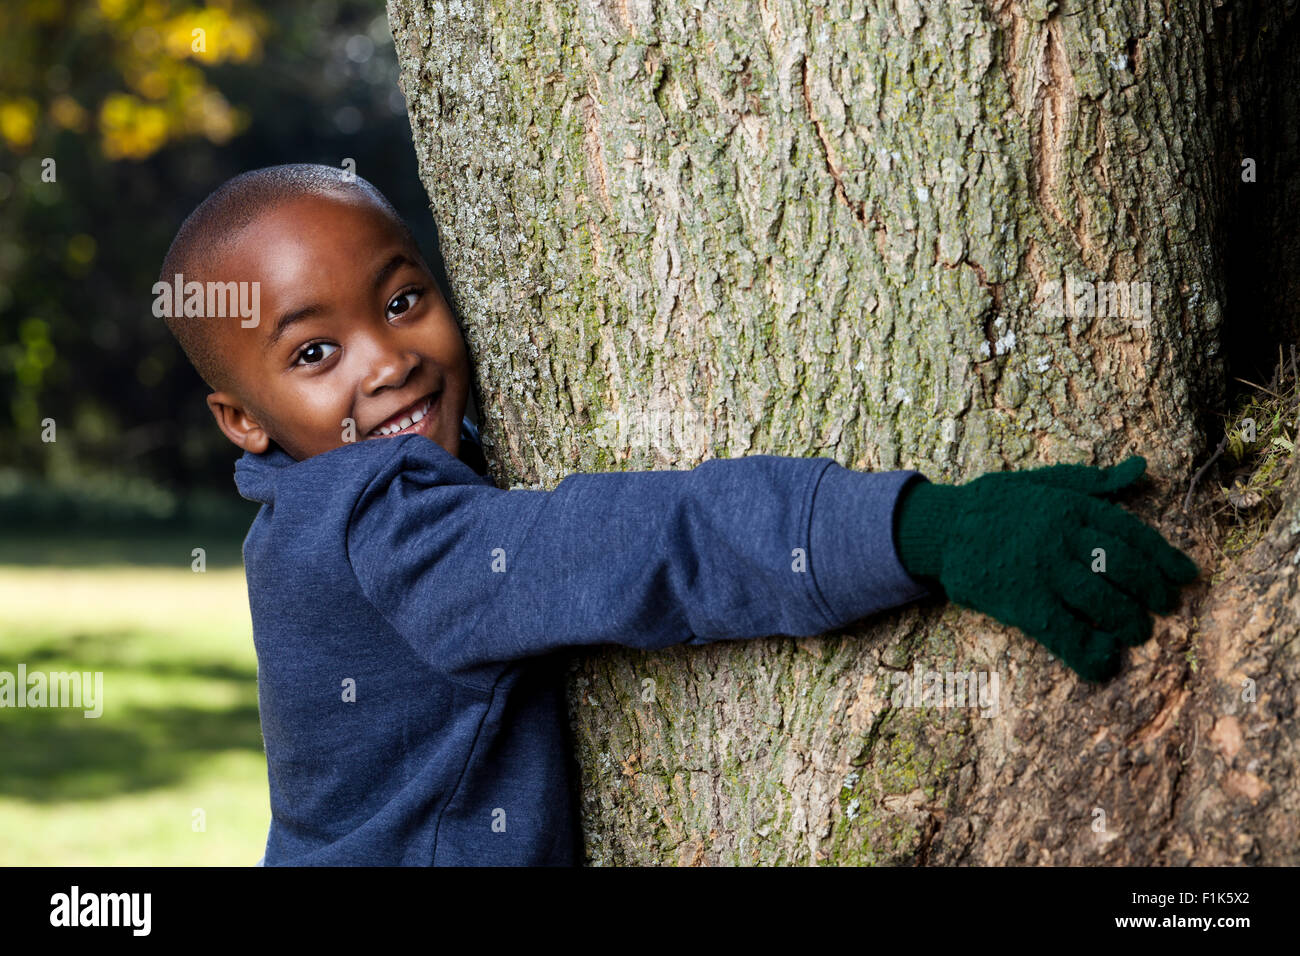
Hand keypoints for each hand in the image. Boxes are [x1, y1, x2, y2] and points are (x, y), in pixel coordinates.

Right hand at [895, 456, 1199, 681]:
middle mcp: (1060, 536)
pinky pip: (1065, 633)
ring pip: (1101, 601)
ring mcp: (1041, 571)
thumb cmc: (994, 505)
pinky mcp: (1021, 603)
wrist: (941, 528)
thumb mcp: (1043, 482)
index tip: (1186, 576)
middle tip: (1164, 608)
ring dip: (1128, 622)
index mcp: (1070, 506)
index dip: (1164, 557)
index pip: (1131, 533)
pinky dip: (1088, 653)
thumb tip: (1141, 467)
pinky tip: (1102, 662)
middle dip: (1152, 592)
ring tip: (1137, 632)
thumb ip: (1093, 481)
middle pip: (1122, 568)